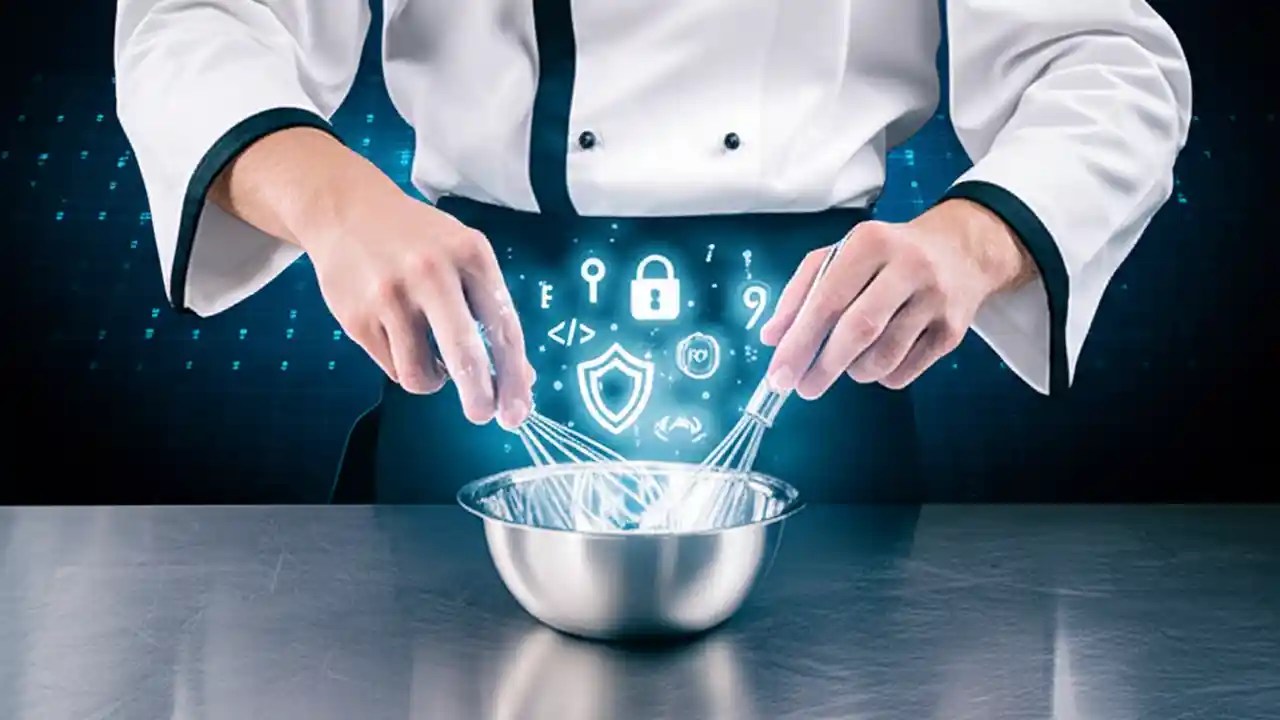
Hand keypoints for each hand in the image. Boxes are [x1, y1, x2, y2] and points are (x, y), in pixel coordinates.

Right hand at [211, 127, 532, 427]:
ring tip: (430, 357)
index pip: (502, 326)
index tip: (518, 411)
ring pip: (421, 373)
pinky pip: (393, 367)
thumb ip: (492, 312)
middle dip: (479, 396)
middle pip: (464, 353)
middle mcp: (431, 272)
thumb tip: (523, 378)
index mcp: (471, 254)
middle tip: (483, 415)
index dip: (513, 377)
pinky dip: (404, 365)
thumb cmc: (420, 242)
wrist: (346, 211)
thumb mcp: (464, 259)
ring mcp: (390, 296)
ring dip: (433, 379)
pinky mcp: (357, 317)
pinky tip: (400, 337)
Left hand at [759, 198, 1035, 395]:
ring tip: (848, 362)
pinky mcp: (953, 330)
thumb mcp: (840, 257)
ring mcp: (935, 300)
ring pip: (883, 357)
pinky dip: (882, 376)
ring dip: (855, 371)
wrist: (963, 248)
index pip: (828, 299)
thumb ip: (800, 293)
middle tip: (804, 388)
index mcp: (870, 243)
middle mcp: (908, 267)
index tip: (779, 375)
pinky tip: (879, 359)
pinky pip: (906, 371)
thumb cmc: (886, 255)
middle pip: (858, 329)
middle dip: (823, 367)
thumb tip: (771, 337)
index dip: (799, 342)